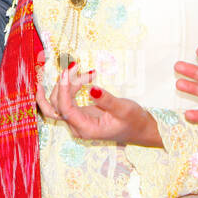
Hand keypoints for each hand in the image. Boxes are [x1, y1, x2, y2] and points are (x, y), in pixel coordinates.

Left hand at [37, 65, 161, 146]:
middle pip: (58, 104)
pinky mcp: (78, 113)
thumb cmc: (133, 121)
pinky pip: (63, 101)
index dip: (63, 90)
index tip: (67, 72)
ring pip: (59, 101)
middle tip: (79, 68)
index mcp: (87, 129)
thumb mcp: (124, 110)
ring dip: (67, 84)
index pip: (65, 110)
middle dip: (65, 84)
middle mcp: (77, 127)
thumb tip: (91, 89)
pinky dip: (64, 88)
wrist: (139, 129)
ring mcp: (76, 120)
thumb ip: (107, 101)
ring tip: (87, 74)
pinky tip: (67, 76)